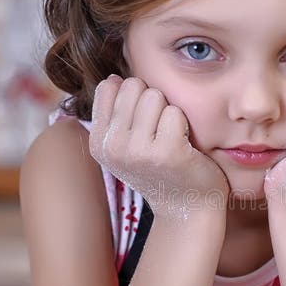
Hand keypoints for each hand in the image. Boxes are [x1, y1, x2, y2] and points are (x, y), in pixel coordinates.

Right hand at [89, 75, 229, 217]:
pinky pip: (175, 112)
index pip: (108, 86)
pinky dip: (184, 124)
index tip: (142, 123)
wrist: (186, 207)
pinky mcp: (167, 152)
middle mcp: (113, 148)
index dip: (132, 96)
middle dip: (152, 101)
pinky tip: (184, 146)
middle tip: (160, 131)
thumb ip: (115, 112)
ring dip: (168, 111)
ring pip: (155, 95)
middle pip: (133, 85)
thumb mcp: (125, 145)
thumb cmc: (160, 169)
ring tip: (170, 137)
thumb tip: (113, 78)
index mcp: (98, 143)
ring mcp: (138, 151)